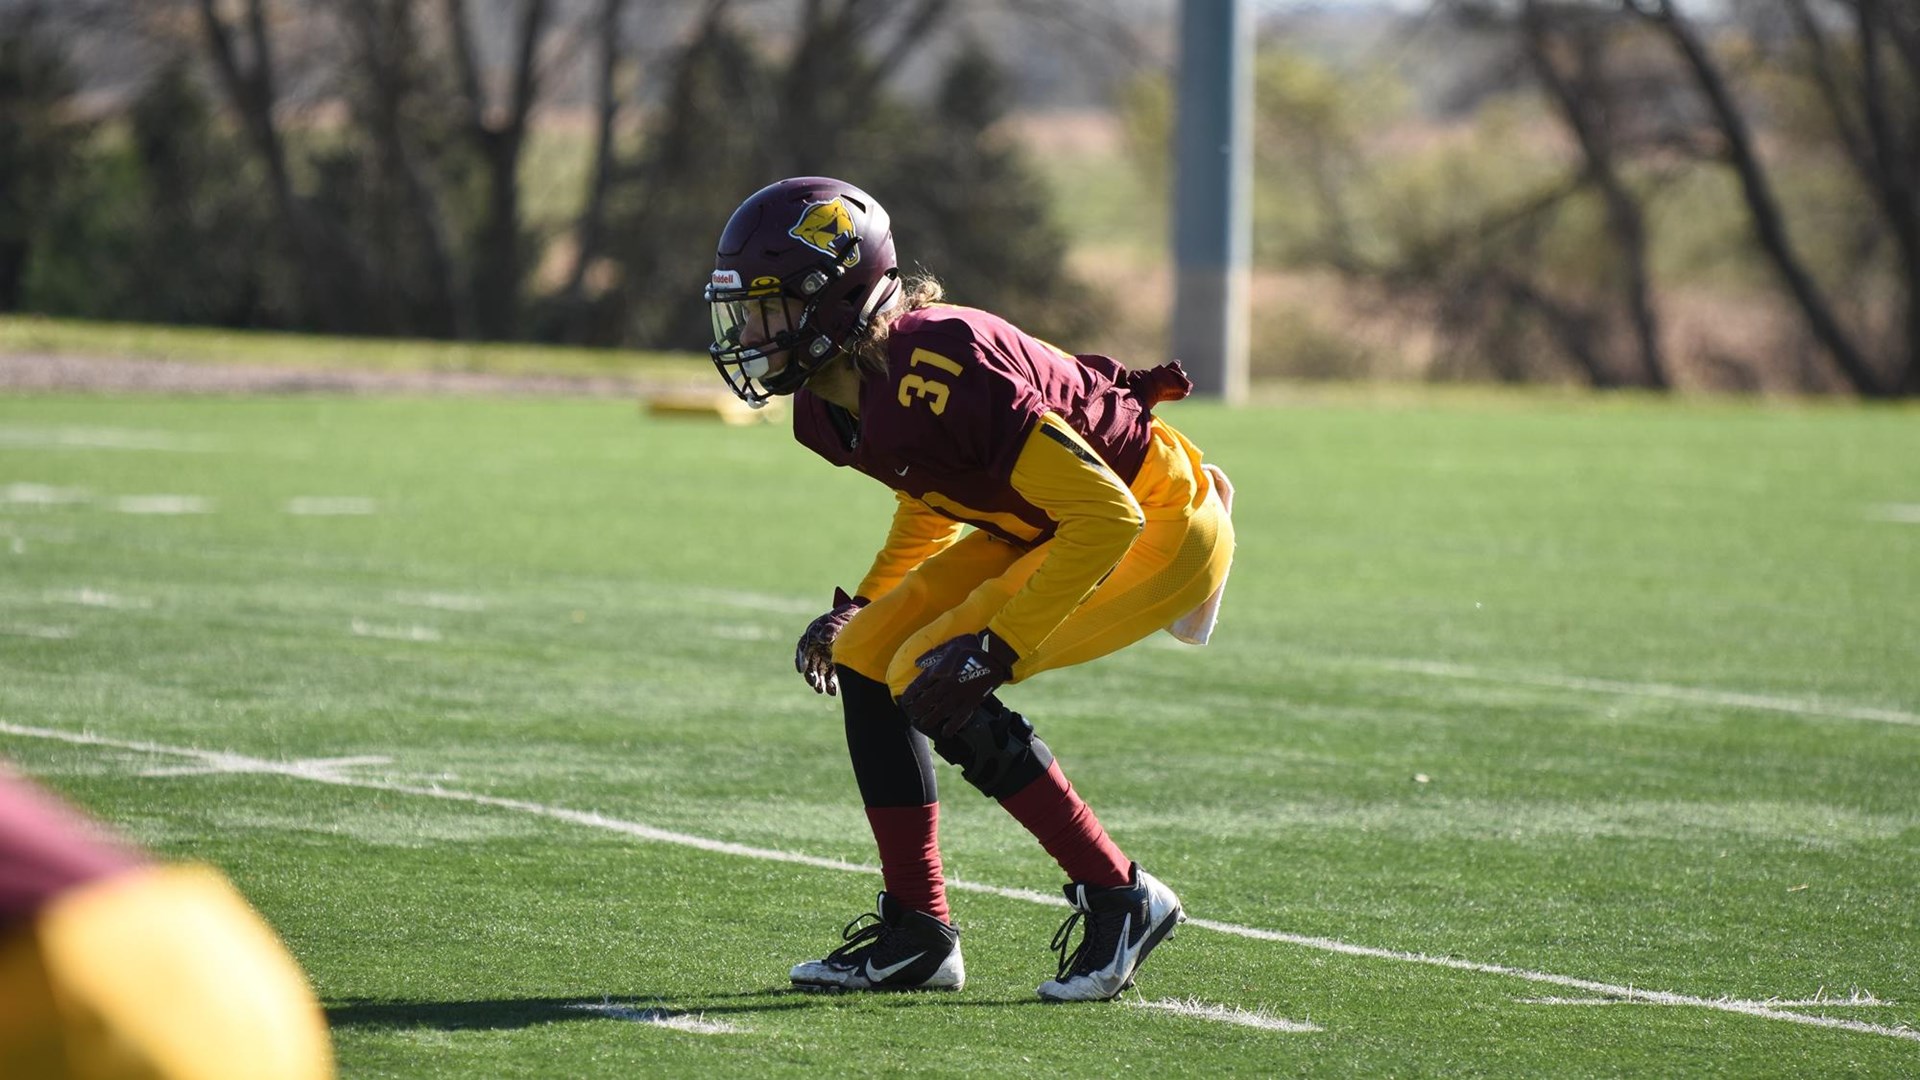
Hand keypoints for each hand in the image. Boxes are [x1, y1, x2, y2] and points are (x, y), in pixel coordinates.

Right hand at [795, 587, 866, 695]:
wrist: (865, 617)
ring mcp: (825, 652)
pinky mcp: (834, 661)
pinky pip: (829, 673)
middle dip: (811, 674)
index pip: (804, 646)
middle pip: (810, 661)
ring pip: (819, 670)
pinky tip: (833, 691)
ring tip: (822, 690)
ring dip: (819, 681)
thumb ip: (833, 628)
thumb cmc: (850, 616)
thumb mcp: (842, 618)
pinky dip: (830, 682)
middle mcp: (818, 644)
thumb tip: (824, 637)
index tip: (802, 669)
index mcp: (815, 631)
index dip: (801, 658)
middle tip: (815, 684)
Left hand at [900, 630, 1017, 736]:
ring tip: (924, 724)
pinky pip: (960, 717)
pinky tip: (946, 732)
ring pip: (940, 710)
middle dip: (918, 709)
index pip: (919, 685)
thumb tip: (917, 663)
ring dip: (931, 719)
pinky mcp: (971, 701)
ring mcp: (958, 694)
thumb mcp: (949, 645)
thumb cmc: (971, 645)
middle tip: (913, 716)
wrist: (994, 653)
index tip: (907, 701)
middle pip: (927, 700)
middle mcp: (945, 684)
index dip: (911, 694)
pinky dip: (952, 726)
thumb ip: (932, 655)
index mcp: (939, 670)